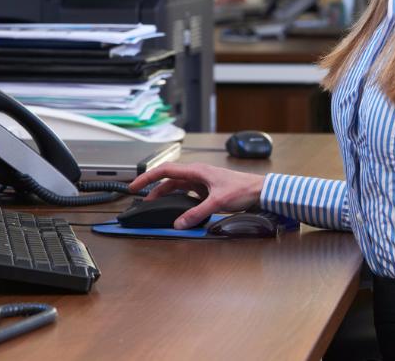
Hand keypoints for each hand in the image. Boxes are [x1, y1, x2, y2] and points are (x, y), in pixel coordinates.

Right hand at [128, 162, 264, 228]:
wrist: (260, 191)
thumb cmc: (243, 189)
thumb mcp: (217, 202)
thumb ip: (197, 214)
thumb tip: (179, 224)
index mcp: (197, 171)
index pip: (165, 171)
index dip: (147, 177)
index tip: (134, 186)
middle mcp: (197, 174)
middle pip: (168, 180)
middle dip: (153, 189)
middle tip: (140, 199)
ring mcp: (202, 182)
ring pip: (177, 187)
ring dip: (165, 196)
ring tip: (155, 206)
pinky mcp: (207, 190)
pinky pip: (187, 194)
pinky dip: (178, 201)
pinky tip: (176, 210)